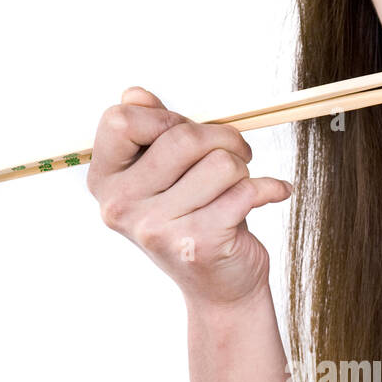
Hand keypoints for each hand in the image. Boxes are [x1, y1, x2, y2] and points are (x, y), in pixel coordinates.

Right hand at [87, 86, 292, 305]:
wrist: (219, 288)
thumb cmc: (195, 219)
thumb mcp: (164, 175)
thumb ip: (150, 132)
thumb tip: (135, 93)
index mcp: (106, 181)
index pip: (120, 120)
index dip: (164, 116)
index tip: (188, 132)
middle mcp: (122, 206)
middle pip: (183, 138)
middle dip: (223, 137)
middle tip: (237, 153)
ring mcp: (157, 228)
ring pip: (221, 163)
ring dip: (243, 167)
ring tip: (241, 184)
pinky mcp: (196, 244)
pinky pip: (246, 190)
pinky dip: (270, 187)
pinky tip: (276, 193)